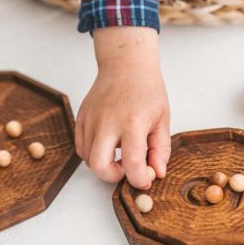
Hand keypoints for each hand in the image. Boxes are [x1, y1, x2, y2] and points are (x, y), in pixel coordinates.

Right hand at [76, 27, 170, 188]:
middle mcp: (107, 122)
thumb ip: (160, 148)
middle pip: (99, 166)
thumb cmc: (146, 90)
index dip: (139, 180)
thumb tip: (157, 172)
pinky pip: (80, 147)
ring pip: (88, 159)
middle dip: (113, 177)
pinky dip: (92, 153)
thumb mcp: (162, 119)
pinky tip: (107, 144)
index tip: (144, 180)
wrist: (126, 65)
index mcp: (132, 123)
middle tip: (126, 169)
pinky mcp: (81, 118)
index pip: (132, 164)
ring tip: (119, 152)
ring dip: (104, 164)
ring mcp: (91, 120)